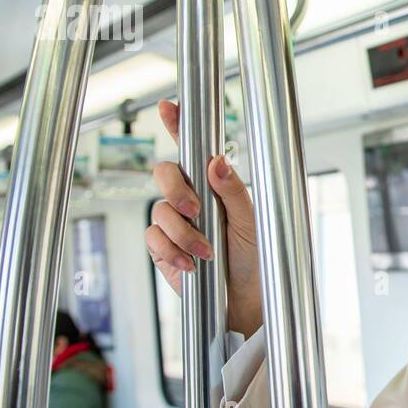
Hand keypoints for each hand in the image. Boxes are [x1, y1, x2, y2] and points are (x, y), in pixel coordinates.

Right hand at [145, 100, 263, 336]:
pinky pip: (153, 237)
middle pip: (164, 173)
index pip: (193, 150)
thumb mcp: (250, 221)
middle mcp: (191, 199)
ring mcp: (174, 221)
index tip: (168, 107)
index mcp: (214, 186)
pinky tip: (190, 263)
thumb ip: (232, 191)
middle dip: (176, 189)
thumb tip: (216, 161)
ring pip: (159, 209)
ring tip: (206, 251)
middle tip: (194, 210)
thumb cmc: (253, 256)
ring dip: (183, 232)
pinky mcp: (162, 245)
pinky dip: (172, 250)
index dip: (178, 125)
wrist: (242, 299)